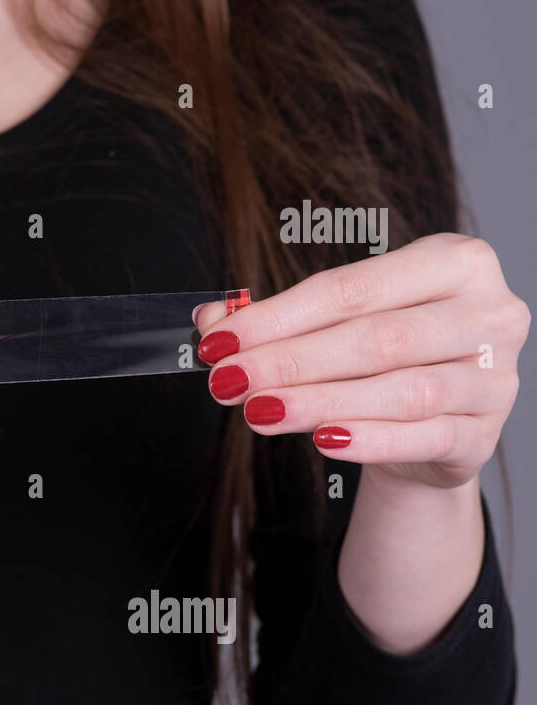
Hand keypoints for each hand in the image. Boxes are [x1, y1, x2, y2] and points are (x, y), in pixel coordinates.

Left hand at [194, 233, 529, 488]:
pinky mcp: (485, 433)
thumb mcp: (336, 324)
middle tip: (227, 381)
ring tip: (258, 412)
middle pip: (377, 339)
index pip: (352, 289)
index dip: (279, 317)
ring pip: (400, 390)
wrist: (435, 422)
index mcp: (455, 262)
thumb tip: (210, 319)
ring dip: (318, 402)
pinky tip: (321, 442)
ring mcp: (496, 376)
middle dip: (289, 362)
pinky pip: (423, 436)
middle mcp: (489, 312)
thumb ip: (276, 319)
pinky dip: (369, 440)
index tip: (219, 340)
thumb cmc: (384, 357)